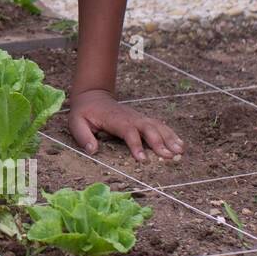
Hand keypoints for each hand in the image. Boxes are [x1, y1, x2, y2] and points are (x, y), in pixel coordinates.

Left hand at [68, 88, 184, 161]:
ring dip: (169, 138)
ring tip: (180, 151)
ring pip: (157, 126)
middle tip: (170, 156)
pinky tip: (180, 144)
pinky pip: (159, 125)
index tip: (143, 159)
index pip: (128, 132)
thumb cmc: (84, 112)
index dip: (136, 145)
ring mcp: (138, 117)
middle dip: (159, 142)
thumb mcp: (76, 122)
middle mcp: (130, 117)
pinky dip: (170, 134)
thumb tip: (92, 150)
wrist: (92, 96)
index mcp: (114, 119)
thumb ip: (83, 135)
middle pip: (147, 128)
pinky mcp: (142, 119)